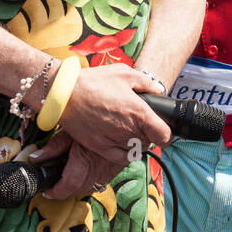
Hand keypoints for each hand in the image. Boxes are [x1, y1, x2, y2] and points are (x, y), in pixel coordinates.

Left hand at [27, 130, 126, 200]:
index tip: (46, 191)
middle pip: (79, 190)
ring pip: (90, 188)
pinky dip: (90, 181)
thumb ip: (54, 146)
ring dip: (78, 187)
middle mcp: (98, 169)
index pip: (68, 185)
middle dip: (65, 191)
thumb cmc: (95, 121)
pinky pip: (101, 182)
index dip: (55, 192)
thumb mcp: (72, 130)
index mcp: (85, 159)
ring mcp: (109, 170)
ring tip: (67, 178)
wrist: (127, 120)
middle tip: (54, 185)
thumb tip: (35, 158)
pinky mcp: (116, 168)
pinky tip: (85, 171)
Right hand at [38, 63, 171, 165]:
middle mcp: (129, 130)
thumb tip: (158, 93)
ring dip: (137, 142)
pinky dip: (126, 153)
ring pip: (136, 150)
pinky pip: (121, 158)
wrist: (64, 94)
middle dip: (150, 134)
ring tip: (130, 130)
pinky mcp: (100, 148)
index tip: (163, 130)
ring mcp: (114, 141)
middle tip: (142, 123)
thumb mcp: (126, 74)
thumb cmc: (94, 81)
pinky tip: (122, 142)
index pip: (164, 135)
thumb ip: (147, 84)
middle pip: (150, 141)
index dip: (167, 134)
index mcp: (139, 112)